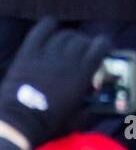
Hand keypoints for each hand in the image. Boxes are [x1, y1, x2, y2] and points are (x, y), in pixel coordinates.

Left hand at [0, 18, 109, 149]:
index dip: (104, 45)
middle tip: (83, 52)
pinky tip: (51, 28)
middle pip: (82, 40)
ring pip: (64, 35)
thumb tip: (95, 96)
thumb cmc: (49, 124)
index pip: (101, 46)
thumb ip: (89, 104)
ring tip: (66, 45)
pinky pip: (41, 30)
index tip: (103, 50)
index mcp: (82, 74)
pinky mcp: (29, 53)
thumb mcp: (77, 117)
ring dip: (69, 38)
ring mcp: (47, 54)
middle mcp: (68, 60)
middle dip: (86, 44)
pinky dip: (48, 26)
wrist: (18, 122)